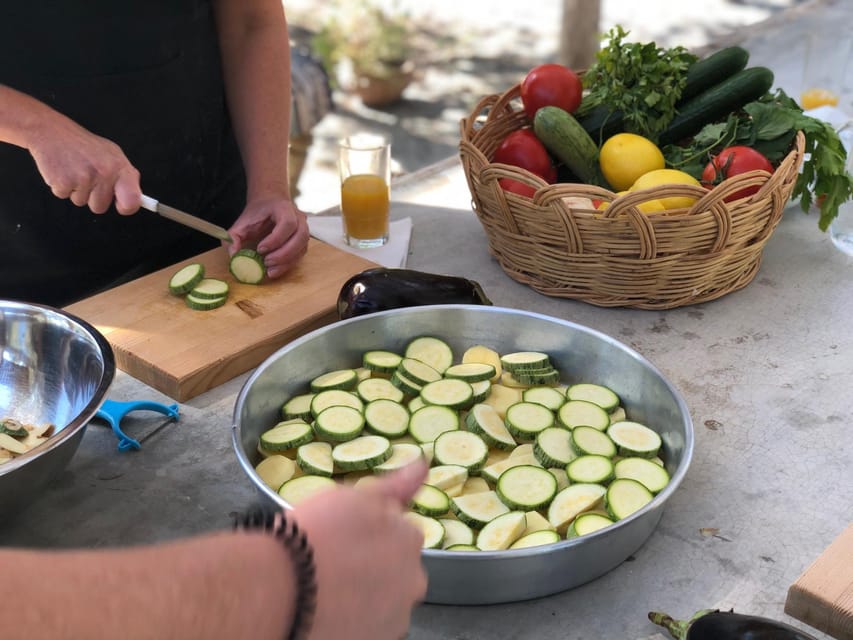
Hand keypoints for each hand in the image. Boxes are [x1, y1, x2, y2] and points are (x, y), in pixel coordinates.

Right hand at [27, 111, 141, 213]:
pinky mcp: (63, 182)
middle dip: (92, 197)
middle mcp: (104, 173)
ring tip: (74, 170)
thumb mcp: (111, 154)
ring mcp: (84, 178)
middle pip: (100, 207)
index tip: (121, 205)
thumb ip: (124, 176)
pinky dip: (62, 187)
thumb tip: (137, 199)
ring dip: (76, 191)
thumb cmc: (83, 145)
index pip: (132, 200)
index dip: (127, 207)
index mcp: (119, 167)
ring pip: (81, 203)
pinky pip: (64, 197)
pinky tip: (63, 170)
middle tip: (86, 176)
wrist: (51, 131)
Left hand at [228, 195, 309, 277]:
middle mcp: (298, 218)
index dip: (276, 239)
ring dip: (287, 261)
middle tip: (266, 262)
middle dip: (283, 253)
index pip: (288, 223)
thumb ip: (234, 237)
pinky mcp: (303, 241)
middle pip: (300, 237)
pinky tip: (275, 269)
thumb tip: (233, 255)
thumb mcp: (242, 222)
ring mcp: (304, 229)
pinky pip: (300, 255)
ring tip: (270, 269)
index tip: (260, 249)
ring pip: (303, 247)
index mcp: (284, 208)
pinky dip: (289, 264)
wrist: (269, 204)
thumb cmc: (257, 214)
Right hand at [293, 460, 427, 639]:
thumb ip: (395, 486)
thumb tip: (423, 464)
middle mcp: (414, 581)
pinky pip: (370, 626)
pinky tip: (328, 608)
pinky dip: (355, 620)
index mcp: (410, 538)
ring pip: (383, 600)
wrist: (279, 589)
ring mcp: (396, 616)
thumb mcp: (354, 496)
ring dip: (365, 594)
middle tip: (333, 561)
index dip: (368, 532)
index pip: (399, 532)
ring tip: (326, 586)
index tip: (343, 536)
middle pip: (397, 568)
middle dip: (374, 565)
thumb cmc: (314, 535)